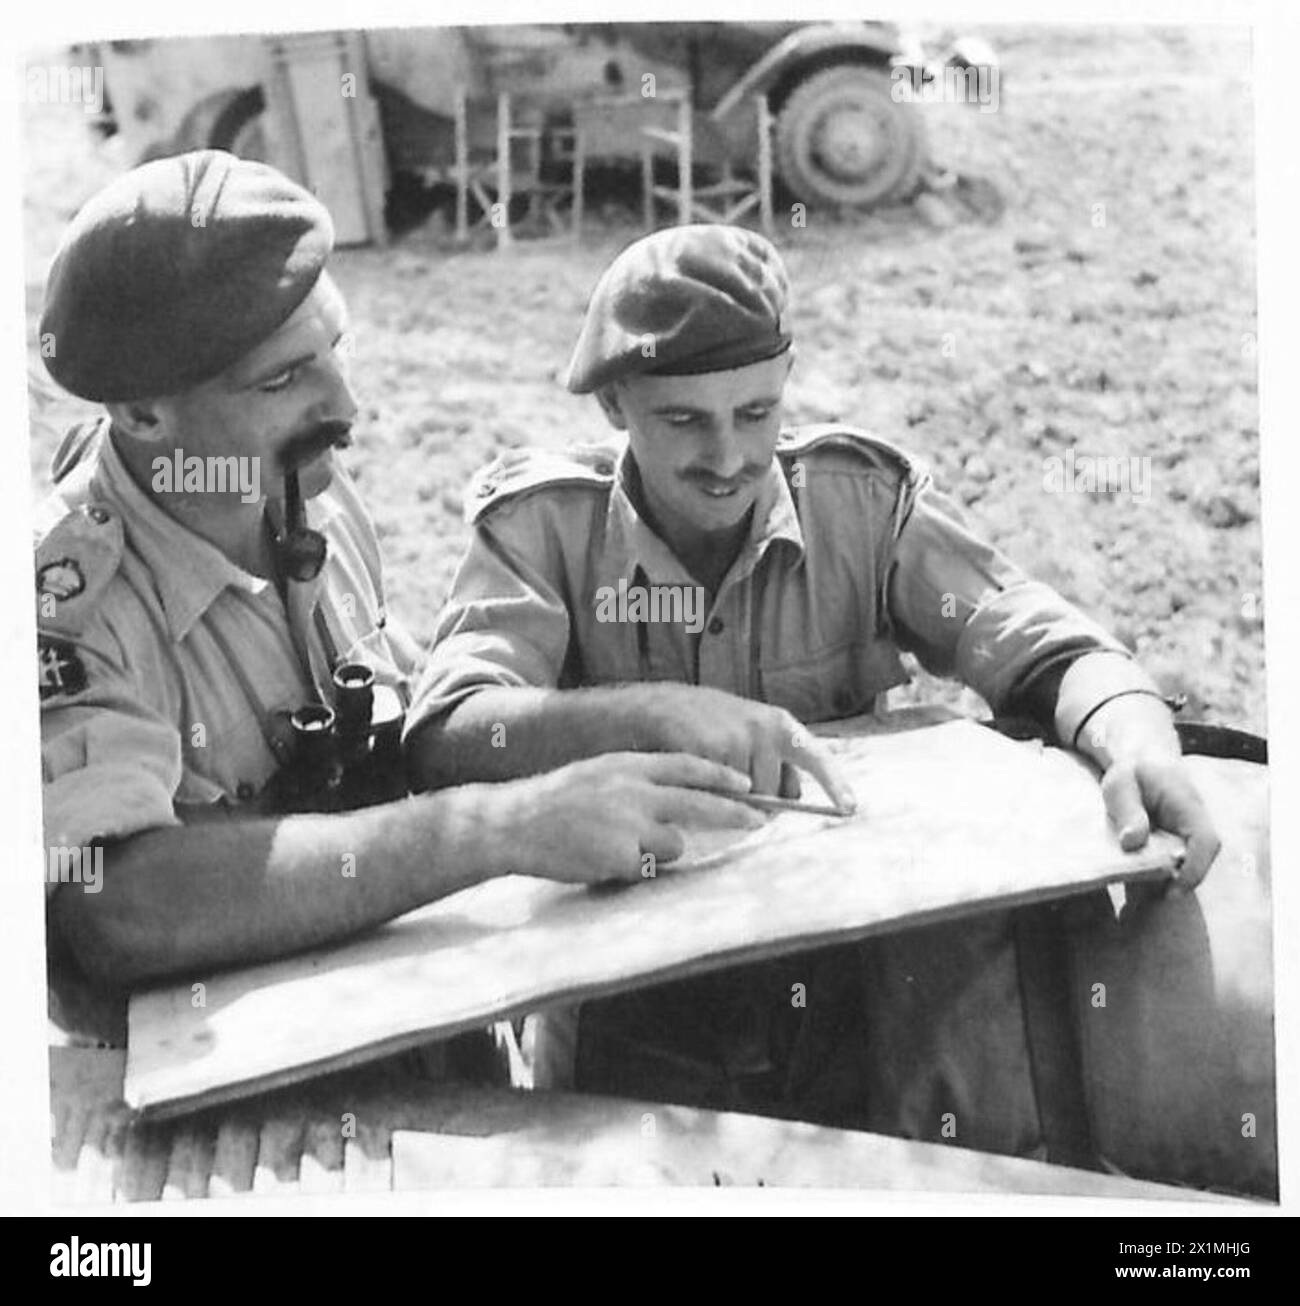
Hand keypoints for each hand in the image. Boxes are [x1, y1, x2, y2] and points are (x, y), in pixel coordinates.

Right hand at [480, 752, 764, 884]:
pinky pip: (647, 869)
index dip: (721, 776)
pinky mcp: (621, 856)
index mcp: (628, 765)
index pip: (687, 765)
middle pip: (698, 803)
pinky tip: (603, 860)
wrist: (512, 822)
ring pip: (675, 842)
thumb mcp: (600, 773)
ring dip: (659, 851)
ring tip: (618, 847)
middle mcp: (632, 789)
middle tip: (760, 820)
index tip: (747, 784)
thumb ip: (638, 780)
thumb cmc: (556, 802)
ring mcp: (628, 823)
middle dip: (735, 813)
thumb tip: (685, 797)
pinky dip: (634, 870)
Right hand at [623, 684, 856, 811]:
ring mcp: (738, 738)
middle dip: (754, 799)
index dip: (836, 784)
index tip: (849, 808)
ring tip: (709, 769)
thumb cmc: (708, 725)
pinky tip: (696, 770)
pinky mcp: (711, 751)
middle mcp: (764, 729)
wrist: (659, 706)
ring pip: (745, 799)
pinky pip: (720, 794)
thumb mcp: (749, 733)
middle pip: (772, 795)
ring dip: (728, 797)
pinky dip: (708, 793)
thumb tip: (790, 801)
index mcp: (780, 724)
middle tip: (730, 778)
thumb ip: (774, 762)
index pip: (816, 758)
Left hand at [1074, 693, 1219, 886]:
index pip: (1206, 842)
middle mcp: (1194, 827)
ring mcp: (1185, 839)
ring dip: (1162, 886)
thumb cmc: (1132, 771)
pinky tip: (1133, 892)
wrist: (1141, 764)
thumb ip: (1128, 810)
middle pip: (1197, 864)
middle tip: (1146, 901)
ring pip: (1183, 870)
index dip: (1194, 869)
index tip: (1172, 891)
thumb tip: (1132, 843)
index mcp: (1189, 807)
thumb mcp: (1121, 784)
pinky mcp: (1172, 849)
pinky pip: (1169, 870)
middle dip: (1175, 886)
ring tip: (1136, 901)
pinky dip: (1154, 882)